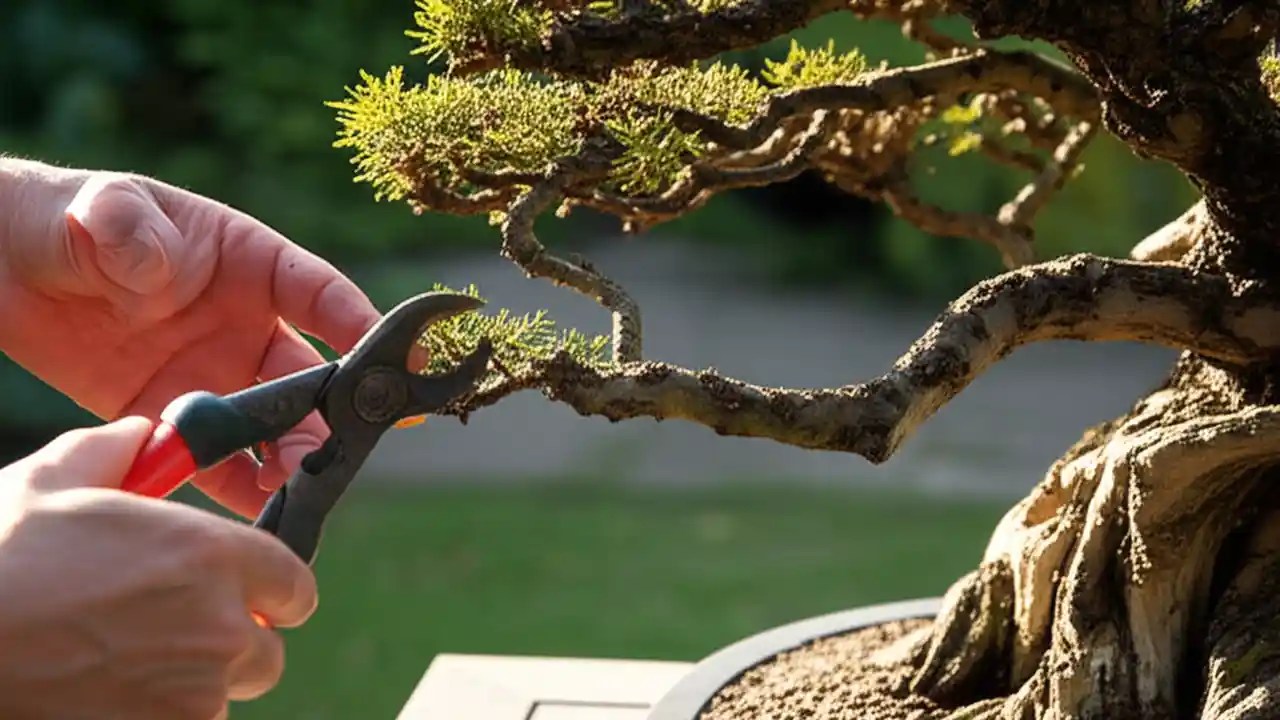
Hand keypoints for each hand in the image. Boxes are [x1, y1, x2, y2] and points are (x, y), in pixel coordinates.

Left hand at [0, 160, 381, 516]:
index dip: (362, 325)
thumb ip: (133, 231)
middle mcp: (242, 323)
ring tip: (297, 487)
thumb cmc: (68, 217)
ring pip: (269, 422)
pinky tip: (255, 509)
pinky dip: (235, 483)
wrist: (2, 267)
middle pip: (306, 372)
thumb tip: (156, 272)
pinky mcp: (166, 412)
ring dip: (290, 455)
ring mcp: (209, 371)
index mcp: (247, 263)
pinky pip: (211, 455)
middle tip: (335, 449)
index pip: (320, 294)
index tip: (401, 358)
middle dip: (329, 414)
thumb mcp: (105, 210)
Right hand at [0, 417, 316, 718]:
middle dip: (231, 644)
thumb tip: (141, 434)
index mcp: (212, 554)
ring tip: (123, 662)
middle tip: (174, 632)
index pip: (294, 585)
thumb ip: (113, 452)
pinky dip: (156, 715)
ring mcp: (196, 693)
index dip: (272, 592)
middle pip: (265, 651)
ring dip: (188, 684)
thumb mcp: (51, 483)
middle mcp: (222, 626)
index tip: (249, 596)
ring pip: (219, 696)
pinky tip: (106, 694)